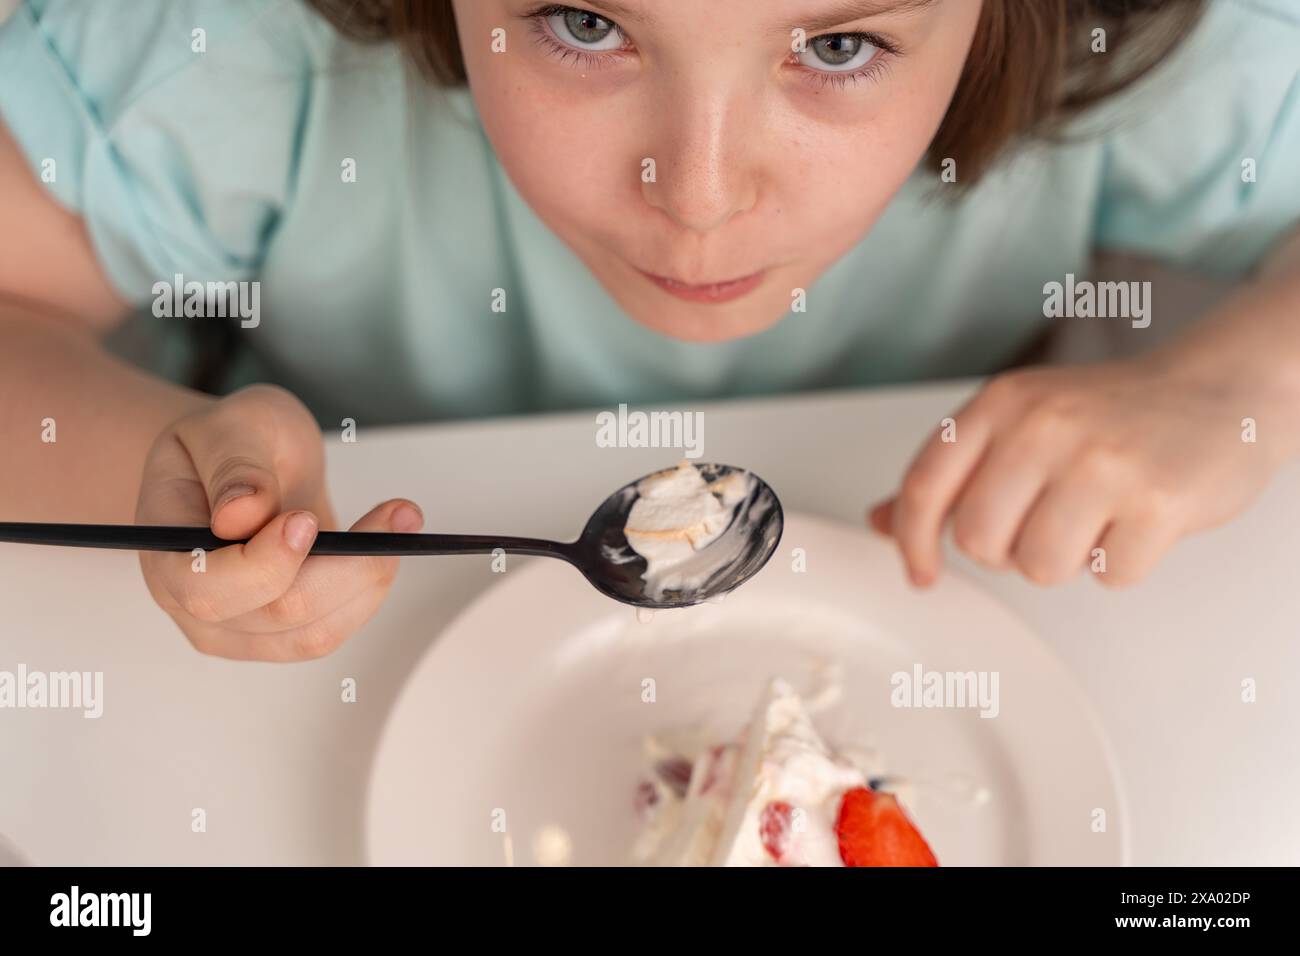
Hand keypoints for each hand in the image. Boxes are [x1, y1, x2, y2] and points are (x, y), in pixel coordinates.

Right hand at [135, 384, 421, 660]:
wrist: (249, 465)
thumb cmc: (233, 442)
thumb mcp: (232, 424)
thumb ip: (234, 463)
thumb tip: (241, 512)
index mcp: (164, 549)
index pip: (204, 587)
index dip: (263, 564)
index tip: (306, 520)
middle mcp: (192, 602)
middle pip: (275, 614)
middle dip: (346, 566)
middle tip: (394, 512)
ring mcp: (237, 628)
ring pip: (313, 632)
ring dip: (370, 577)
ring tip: (402, 517)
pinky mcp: (281, 634)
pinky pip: (332, 630)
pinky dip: (370, 589)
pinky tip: (388, 543)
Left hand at [869, 354, 1292, 587]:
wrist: (1219, 389)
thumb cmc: (1110, 414)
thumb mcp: (1019, 421)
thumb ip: (951, 473)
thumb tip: (881, 522)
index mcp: (1001, 403)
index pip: (925, 484)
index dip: (912, 540)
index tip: (921, 573)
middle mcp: (1044, 425)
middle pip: (978, 540)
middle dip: (1006, 548)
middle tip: (1045, 520)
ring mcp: (1102, 462)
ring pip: (1038, 567)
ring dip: (1065, 560)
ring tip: (1095, 517)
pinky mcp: (1157, 501)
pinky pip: (1107, 577)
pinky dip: (1121, 563)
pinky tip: (1137, 520)